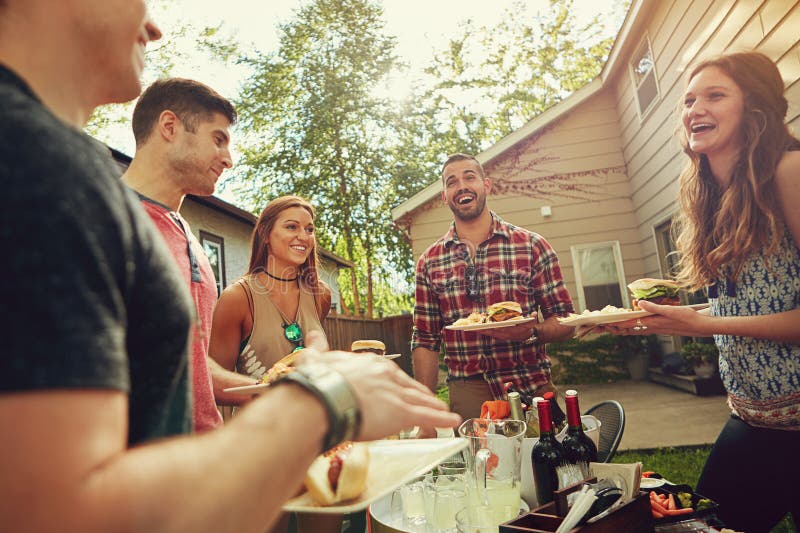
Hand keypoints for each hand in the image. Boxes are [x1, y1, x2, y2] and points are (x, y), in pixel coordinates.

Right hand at [302, 332, 460, 441]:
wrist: (324, 398)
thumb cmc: (318, 383)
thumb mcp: (316, 360)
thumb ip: (318, 348)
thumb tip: (314, 335)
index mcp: (370, 364)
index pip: (391, 375)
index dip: (399, 383)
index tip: (403, 387)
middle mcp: (387, 375)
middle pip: (410, 387)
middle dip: (421, 395)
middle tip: (431, 401)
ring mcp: (397, 394)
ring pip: (421, 401)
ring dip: (434, 407)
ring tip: (444, 412)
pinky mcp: (402, 413)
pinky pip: (427, 417)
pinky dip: (441, 420)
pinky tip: (452, 421)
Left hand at [478, 313, 537, 341]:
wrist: (531, 335)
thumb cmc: (530, 326)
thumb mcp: (532, 321)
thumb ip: (533, 317)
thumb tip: (534, 313)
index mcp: (513, 331)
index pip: (501, 329)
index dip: (493, 328)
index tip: (486, 326)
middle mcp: (507, 335)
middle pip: (493, 332)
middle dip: (483, 330)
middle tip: (474, 328)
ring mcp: (504, 336)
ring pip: (492, 334)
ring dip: (483, 331)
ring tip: (474, 329)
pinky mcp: (503, 336)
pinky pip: (493, 334)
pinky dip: (486, 332)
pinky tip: (480, 330)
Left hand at [600, 301, 711, 336]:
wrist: (701, 326)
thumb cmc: (688, 317)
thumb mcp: (671, 310)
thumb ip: (654, 307)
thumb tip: (639, 304)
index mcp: (653, 322)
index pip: (631, 323)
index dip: (618, 323)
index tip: (606, 323)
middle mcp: (653, 327)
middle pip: (631, 329)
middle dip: (617, 328)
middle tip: (603, 327)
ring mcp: (657, 329)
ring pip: (636, 330)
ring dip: (624, 329)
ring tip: (613, 327)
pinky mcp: (662, 328)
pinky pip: (644, 330)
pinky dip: (635, 328)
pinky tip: (633, 328)